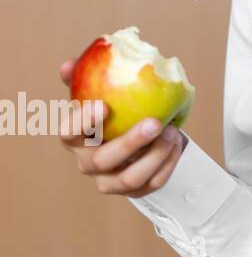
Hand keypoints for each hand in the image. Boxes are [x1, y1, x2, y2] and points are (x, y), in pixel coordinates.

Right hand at [58, 59, 185, 197]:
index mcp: (77, 139)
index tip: (103, 104)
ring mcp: (110, 181)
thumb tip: (69, 65)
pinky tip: (177, 143)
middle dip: (130, 142)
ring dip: (155, 155)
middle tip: (155, 122)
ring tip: (172, 132)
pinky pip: (152, 183)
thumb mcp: (102, 93)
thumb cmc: (117, 113)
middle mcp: (88, 164)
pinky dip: (168, 163)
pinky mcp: (134, 191)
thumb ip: (85, 79)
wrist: (140, 137)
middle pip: (102, 160)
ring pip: (130, 177)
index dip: (83, 122)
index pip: (69, 134)